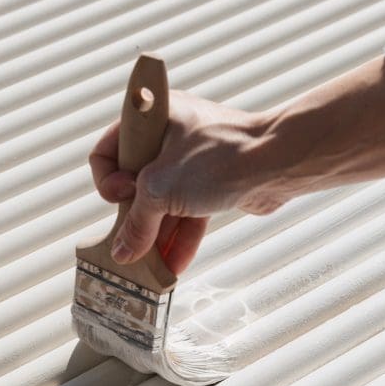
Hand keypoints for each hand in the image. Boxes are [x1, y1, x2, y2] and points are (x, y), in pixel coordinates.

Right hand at [89, 57, 384, 273]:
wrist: (276, 163)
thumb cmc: (218, 157)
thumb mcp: (162, 189)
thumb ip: (136, 223)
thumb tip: (122, 252)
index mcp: (150, 118)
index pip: (108, 151)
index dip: (108, 180)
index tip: (120, 199)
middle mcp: (169, 135)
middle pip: (135, 183)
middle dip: (133, 218)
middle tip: (132, 244)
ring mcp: (192, 161)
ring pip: (164, 202)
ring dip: (157, 235)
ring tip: (149, 267)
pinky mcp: (213, 184)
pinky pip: (188, 212)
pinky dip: (181, 236)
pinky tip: (174, 266)